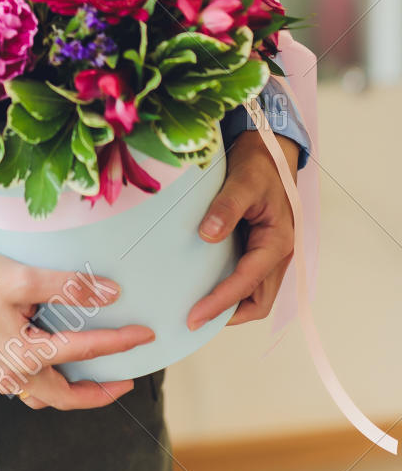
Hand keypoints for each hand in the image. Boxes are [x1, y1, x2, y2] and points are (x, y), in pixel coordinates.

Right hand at [0, 248, 155, 410]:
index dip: (119, 343)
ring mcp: (2, 370)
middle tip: (127, 379)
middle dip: (100, 393)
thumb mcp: (24, 277)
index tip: (144, 335)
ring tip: (96, 377)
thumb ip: (69, 287)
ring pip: (46, 396)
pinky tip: (57, 364)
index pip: (84, 351)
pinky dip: (49, 380)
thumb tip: (111, 292)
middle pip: (66, 397)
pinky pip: (28, 385)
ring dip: (73, 392)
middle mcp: (14, 371)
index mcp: (24, 353)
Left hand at [187, 129, 297, 329]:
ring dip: (229, 305)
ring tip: (196, 309)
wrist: (269, 150)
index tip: (194, 316)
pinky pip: (246, 278)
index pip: (248, 283)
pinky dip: (228, 288)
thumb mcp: (243, 181)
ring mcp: (269, 253)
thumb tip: (208, 235)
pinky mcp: (257, 248)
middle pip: (258, 301)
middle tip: (193, 321)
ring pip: (254, 294)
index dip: (221, 302)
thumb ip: (227, 207)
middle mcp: (277, 253)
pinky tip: (203, 285)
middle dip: (228, 315)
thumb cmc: (260, 164)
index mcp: (278, 241)